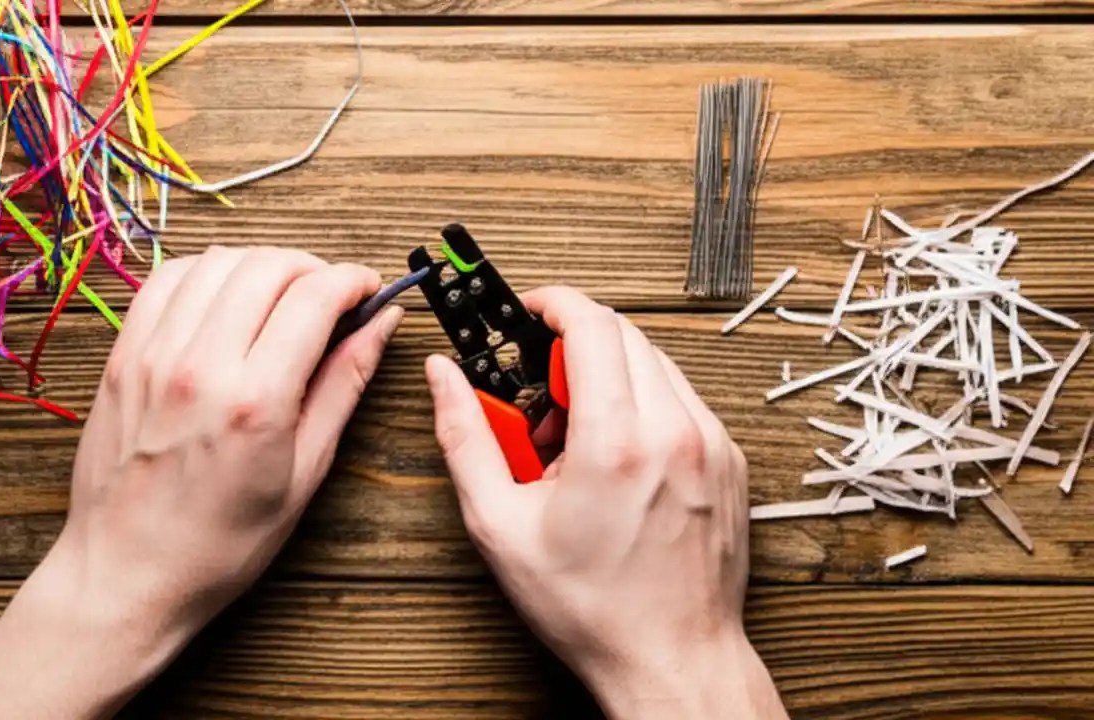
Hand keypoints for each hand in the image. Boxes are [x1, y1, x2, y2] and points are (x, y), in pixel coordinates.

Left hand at [0, 246, 402, 719]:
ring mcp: (153, 356)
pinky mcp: (122, 357)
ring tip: (282, 297)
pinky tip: (227, 300)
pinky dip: (207, 274)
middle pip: (268, 265)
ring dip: (261, 265)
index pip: (315, 296)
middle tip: (332, 296)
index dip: (354, 280)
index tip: (369, 289)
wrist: (128, 574)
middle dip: (313, 268)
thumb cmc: (220, 543)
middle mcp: (200, 366)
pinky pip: (167, 280)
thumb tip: (380, 325)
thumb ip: (344, 386)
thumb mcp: (305, 473)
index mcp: (256, 401)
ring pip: (217, 261)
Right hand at [425, 287, 785, 719]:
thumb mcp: (500, 525)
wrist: (671, 658)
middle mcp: (674, 432)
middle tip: (543, 403)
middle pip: (625, 336)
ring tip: (579, 441)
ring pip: (657, 364)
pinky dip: (645, 405)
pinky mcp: (730, 460)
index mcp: (616, 442)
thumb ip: (465, 437)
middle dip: (574, 348)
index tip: (532, 310)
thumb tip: (444, 378)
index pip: (592, 325)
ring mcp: (712, 444)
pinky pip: (683, 399)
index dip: (554, 303)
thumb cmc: (590, 606)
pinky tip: (619, 458)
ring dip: (610, 377)